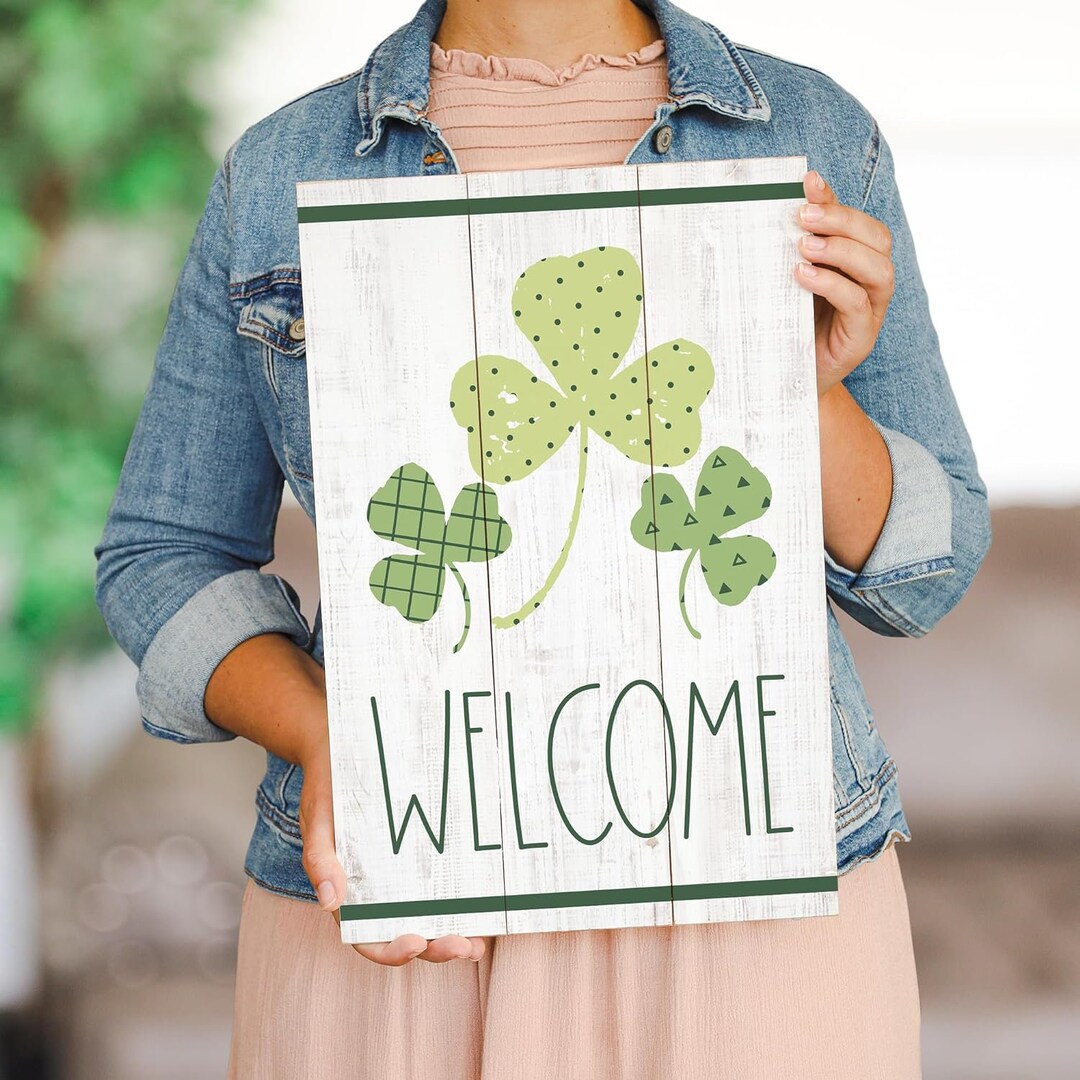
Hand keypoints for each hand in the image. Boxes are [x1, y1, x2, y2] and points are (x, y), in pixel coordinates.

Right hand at [297, 723, 487, 965]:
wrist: (341, 750)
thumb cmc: (328, 788)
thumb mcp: (318, 819)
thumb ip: (320, 859)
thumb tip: (331, 901)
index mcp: (350, 895)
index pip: (368, 938)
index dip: (392, 951)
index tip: (416, 943)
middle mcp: (379, 894)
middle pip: (408, 935)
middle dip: (437, 948)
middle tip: (465, 946)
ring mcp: (404, 878)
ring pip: (430, 918)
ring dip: (455, 935)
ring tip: (479, 941)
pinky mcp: (424, 857)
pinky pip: (444, 886)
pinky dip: (464, 902)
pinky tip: (486, 904)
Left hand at [795, 171, 894, 397]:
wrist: (788, 380)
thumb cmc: (790, 326)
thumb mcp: (790, 282)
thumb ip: (794, 250)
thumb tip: (778, 208)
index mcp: (857, 263)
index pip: (859, 223)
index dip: (837, 201)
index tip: (808, 182)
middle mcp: (871, 282)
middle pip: (877, 239)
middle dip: (842, 221)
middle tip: (803, 216)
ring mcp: (870, 310)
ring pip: (877, 269)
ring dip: (841, 251)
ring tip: (804, 246)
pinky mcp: (860, 337)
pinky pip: (857, 303)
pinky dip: (833, 285)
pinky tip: (804, 276)